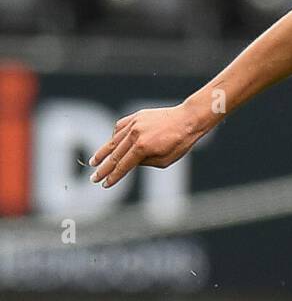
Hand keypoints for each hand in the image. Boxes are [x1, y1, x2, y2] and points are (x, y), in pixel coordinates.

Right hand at [89, 104, 209, 187]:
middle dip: (103, 168)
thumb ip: (144, 163)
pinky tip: (110, 144)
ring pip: (114, 140)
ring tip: (93, 162)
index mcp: (143, 147)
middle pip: (114, 155)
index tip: (104, 184)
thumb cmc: (180, 142)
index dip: (113, 177)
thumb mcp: (165, 161)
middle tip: (93, 178)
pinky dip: (114, 136)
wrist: (188, 119)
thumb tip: (130, 163)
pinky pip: (120, 127)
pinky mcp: (136, 116)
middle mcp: (135, 134)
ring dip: (103, 152)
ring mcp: (134, 123)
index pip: (123, 166)